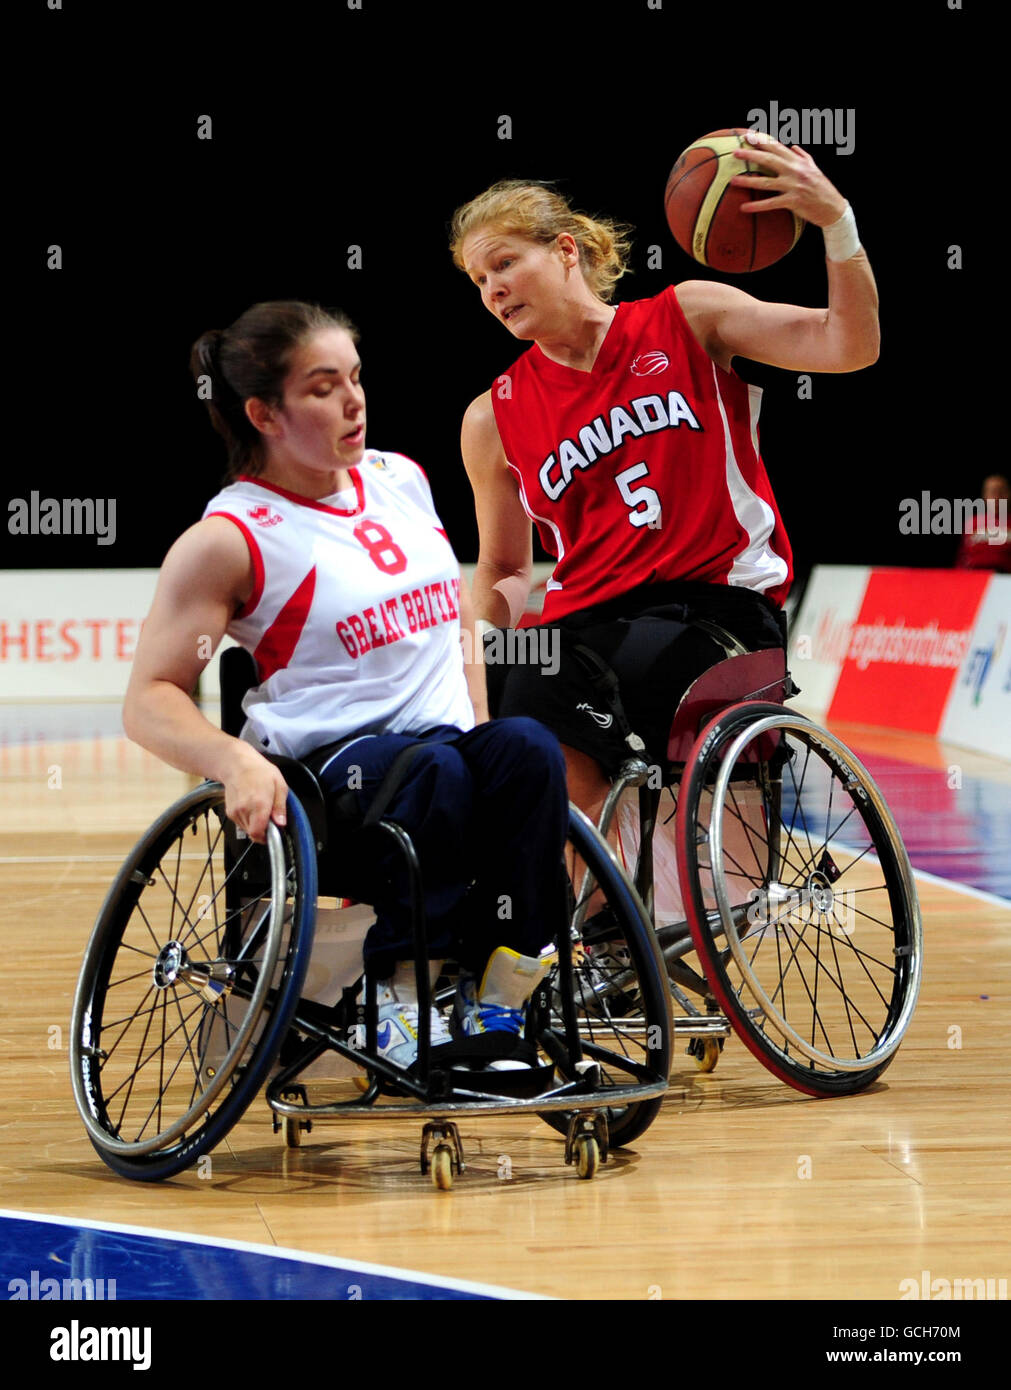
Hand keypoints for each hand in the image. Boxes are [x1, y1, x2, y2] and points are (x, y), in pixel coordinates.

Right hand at [220, 741, 288, 843]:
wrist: (237, 764)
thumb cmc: (259, 772)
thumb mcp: (279, 785)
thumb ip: (280, 807)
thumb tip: (281, 823)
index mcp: (259, 804)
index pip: (258, 833)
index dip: (266, 837)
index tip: (273, 832)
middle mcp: (244, 810)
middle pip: (253, 833)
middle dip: (263, 829)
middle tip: (269, 816)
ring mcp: (235, 812)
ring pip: (247, 829)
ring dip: (255, 824)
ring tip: (259, 808)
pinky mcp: (230, 812)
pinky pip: (241, 823)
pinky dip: (248, 819)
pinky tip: (251, 807)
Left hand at [731, 130, 846, 228]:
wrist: (833, 207)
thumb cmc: (822, 187)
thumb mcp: (814, 168)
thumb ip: (802, 156)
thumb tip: (792, 146)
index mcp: (798, 161)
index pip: (777, 146)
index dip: (762, 140)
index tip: (748, 134)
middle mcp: (795, 171)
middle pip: (769, 160)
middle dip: (751, 155)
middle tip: (735, 152)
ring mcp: (793, 186)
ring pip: (766, 181)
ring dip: (748, 181)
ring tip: (732, 180)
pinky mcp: (793, 202)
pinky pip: (771, 203)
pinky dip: (756, 206)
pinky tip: (743, 208)